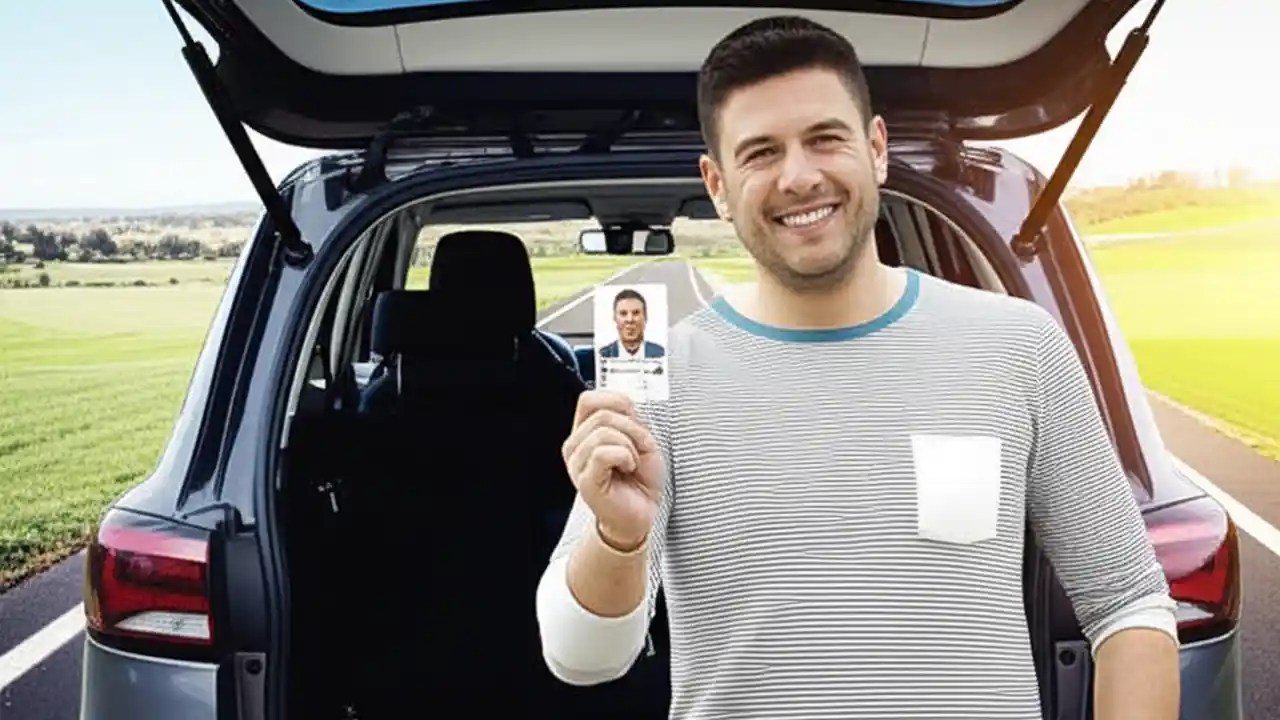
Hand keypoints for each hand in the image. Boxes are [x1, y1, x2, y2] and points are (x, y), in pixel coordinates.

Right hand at [561, 390, 664, 549]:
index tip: (632, 419)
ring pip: (604, 432)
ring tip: (631, 462)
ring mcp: (578, 463)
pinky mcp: (585, 479)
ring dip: (630, 446)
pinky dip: (625, 457)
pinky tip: (627, 468)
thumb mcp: (640, 438)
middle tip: (637, 450)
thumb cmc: (640, 480)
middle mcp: (576, 446)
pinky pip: (603, 452)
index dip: (616, 402)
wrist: (641, 512)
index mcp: (585, 432)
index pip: (589, 399)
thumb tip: (623, 403)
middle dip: (632, 429)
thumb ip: (629, 417)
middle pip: (602, 414)